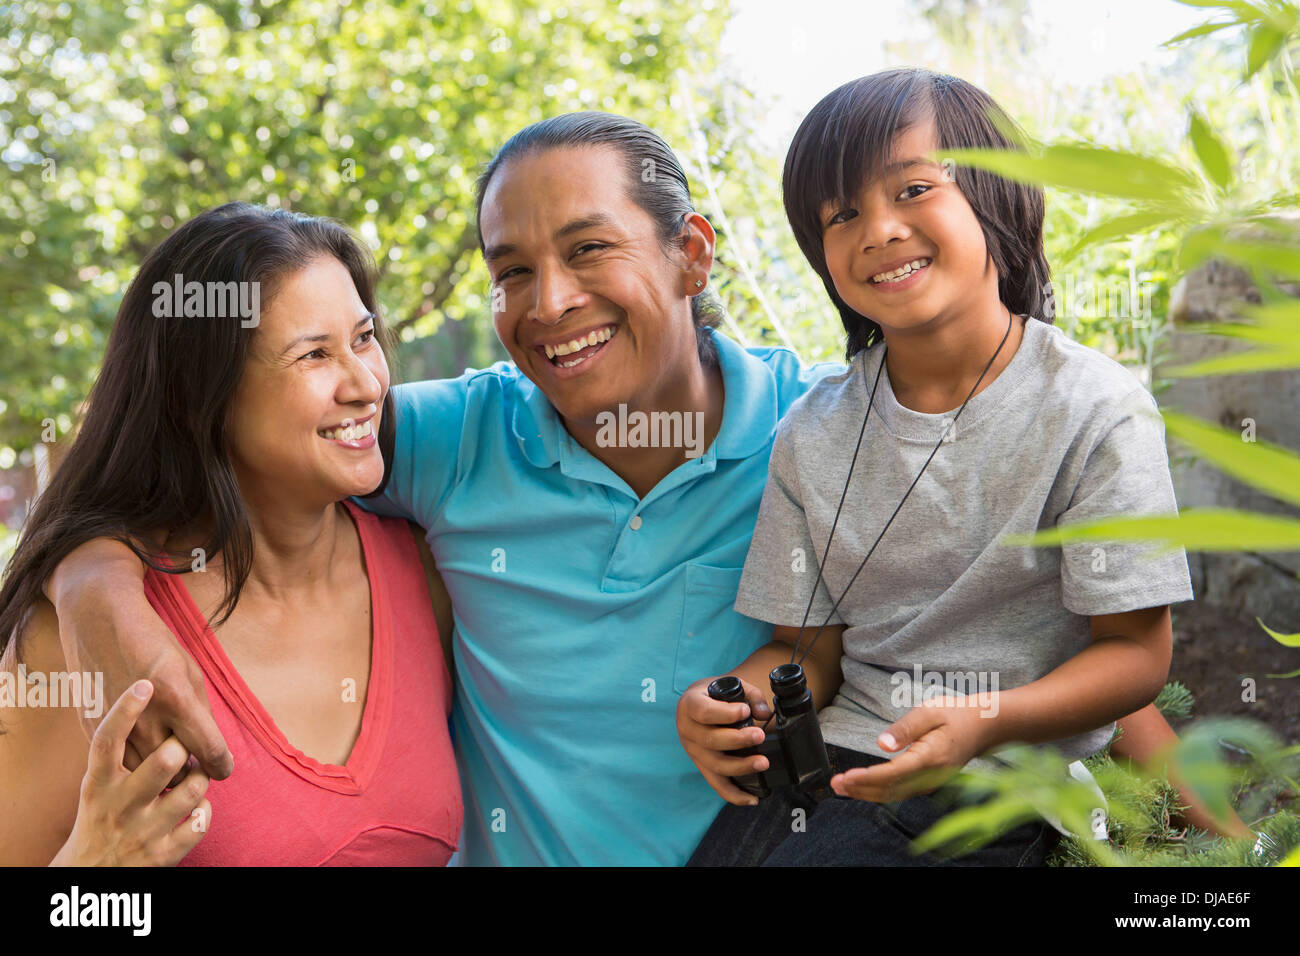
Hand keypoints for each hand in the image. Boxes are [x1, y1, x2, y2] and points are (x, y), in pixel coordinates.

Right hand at [50, 538, 232, 780]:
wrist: (99, 618)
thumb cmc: (153, 641)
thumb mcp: (189, 670)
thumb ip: (200, 713)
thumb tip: (210, 751)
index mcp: (177, 697)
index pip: (210, 752)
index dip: (221, 766)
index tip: (222, 768)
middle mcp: (146, 716)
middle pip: (178, 770)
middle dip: (192, 772)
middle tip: (199, 767)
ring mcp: (116, 725)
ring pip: (147, 772)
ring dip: (162, 772)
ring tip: (173, 761)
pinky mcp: (93, 728)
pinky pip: (120, 760)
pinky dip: (136, 761)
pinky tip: (146, 749)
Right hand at [50, 680, 211, 866]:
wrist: (88, 876)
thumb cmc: (102, 814)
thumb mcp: (99, 784)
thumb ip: (123, 752)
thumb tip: (147, 702)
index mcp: (98, 783)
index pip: (107, 741)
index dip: (124, 711)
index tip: (143, 683)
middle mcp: (117, 806)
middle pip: (162, 762)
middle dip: (184, 745)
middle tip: (185, 743)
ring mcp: (140, 832)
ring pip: (190, 790)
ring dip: (201, 776)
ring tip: (195, 775)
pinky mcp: (161, 856)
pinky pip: (200, 824)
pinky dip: (205, 810)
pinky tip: (197, 805)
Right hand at [676, 676, 773, 805]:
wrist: (698, 702)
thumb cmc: (715, 693)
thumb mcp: (729, 684)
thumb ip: (751, 695)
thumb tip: (763, 713)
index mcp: (690, 705)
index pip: (703, 712)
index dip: (724, 714)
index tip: (745, 711)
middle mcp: (687, 729)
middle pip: (710, 740)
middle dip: (738, 740)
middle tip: (759, 735)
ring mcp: (693, 751)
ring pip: (715, 764)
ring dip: (740, 766)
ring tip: (763, 762)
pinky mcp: (702, 766)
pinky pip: (716, 784)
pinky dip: (734, 794)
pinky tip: (753, 798)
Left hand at [830, 697, 993, 802]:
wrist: (984, 727)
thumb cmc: (956, 715)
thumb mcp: (929, 712)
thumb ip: (904, 729)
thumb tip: (881, 744)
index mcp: (930, 758)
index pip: (892, 774)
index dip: (867, 778)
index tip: (846, 777)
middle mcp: (930, 776)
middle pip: (890, 789)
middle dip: (860, 789)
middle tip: (834, 784)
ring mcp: (931, 782)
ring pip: (894, 794)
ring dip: (867, 793)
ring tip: (843, 787)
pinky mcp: (928, 782)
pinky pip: (901, 791)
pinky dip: (879, 791)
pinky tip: (864, 787)